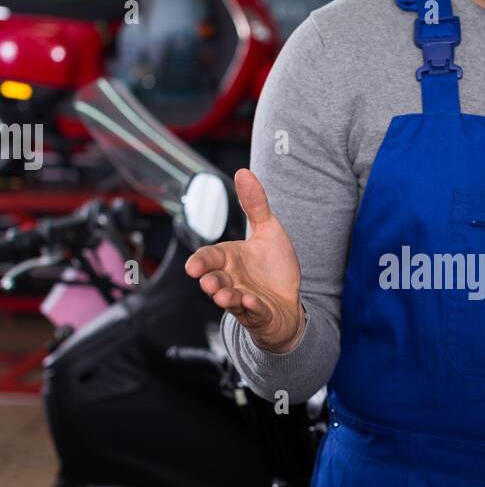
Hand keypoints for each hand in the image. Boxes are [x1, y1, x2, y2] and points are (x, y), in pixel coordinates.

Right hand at [185, 168, 303, 353]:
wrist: (289, 301)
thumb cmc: (273, 268)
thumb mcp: (268, 230)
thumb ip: (255, 205)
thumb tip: (243, 171)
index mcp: (230, 259)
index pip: (209, 258)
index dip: (201, 262)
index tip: (193, 267)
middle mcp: (232, 280)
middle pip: (214, 281)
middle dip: (210, 282)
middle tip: (208, 282)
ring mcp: (244, 300)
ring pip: (230, 300)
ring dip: (226, 297)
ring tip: (225, 295)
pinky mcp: (260, 315)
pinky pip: (254, 313)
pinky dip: (252, 309)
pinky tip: (253, 303)